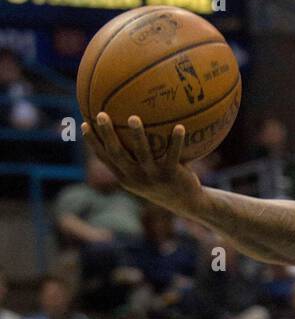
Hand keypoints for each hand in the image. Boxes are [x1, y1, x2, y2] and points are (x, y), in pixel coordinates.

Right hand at [82, 113, 203, 215]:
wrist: (186, 203)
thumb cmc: (162, 181)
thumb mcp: (145, 173)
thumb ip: (134, 155)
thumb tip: (125, 124)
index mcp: (126, 177)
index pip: (105, 158)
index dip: (93, 142)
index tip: (84, 123)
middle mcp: (136, 177)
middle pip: (118, 154)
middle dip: (107, 135)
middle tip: (101, 115)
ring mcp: (154, 177)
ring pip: (143, 154)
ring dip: (137, 135)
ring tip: (133, 117)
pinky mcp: (171, 175)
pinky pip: (173, 155)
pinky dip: (176, 141)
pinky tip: (180, 126)